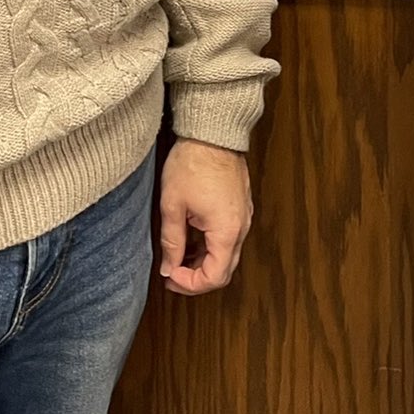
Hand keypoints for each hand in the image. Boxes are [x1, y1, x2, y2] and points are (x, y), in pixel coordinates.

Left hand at [158, 139, 253, 294]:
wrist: (212, 130)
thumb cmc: (194, 161)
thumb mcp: (173, 205)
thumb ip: (171, 242)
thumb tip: (169, 267)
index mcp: (226, 231)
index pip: (214, 277)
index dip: (190, 284)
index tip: (170, 274)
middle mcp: (241, 227)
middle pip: (224, 269)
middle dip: (197, 278)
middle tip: (172, 273)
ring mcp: (244, 215)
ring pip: (228, 254)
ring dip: (204, 262)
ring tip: (178, 255)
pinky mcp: (240, 205)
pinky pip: (230, 236)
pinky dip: (211, 245)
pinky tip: (192, 237)